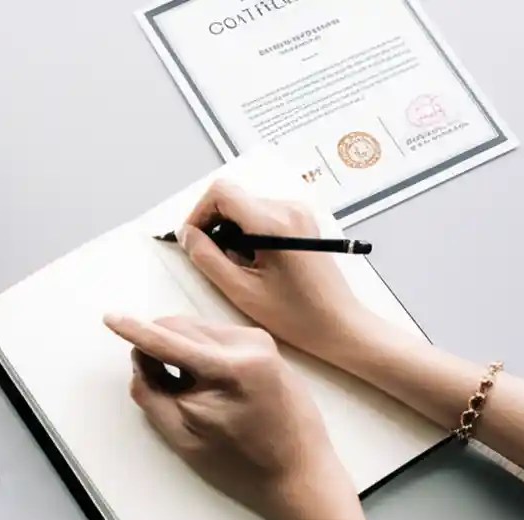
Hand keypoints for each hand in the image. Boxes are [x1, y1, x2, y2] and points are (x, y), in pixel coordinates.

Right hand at [104, 314, 356, 519]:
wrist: (301, 474)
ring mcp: (259, 342)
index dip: (134, 331)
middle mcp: (248, 344)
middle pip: (179, 327)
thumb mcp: (184, 437)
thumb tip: (140, 362)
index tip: (111, 319)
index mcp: (229, 368)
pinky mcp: (264, 346)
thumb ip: (152, 394)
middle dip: (157, 349)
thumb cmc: (245, 464)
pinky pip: (215, 337)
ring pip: (195, 329)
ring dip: (179, 351)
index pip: (167, 341)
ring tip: (191, 393)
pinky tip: (209, 386)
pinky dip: (199, 353)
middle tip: (161, 388)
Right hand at [177, 181, 374, 362]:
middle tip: (209, 258)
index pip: (221, 192)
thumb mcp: (241, 290)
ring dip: (229, 230)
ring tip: (234, 264)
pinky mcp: (301, 220)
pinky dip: (246, 231)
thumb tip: (186, 235)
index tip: (193, 240)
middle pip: (232, 198)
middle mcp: (288, 208)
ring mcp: (297, 212)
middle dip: (213, 224)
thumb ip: (207, 258)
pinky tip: (251, 260)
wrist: (338, 323)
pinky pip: (261, 214)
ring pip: (245, 206)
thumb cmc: (294, 314)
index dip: (198, 213)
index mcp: (273, 222)